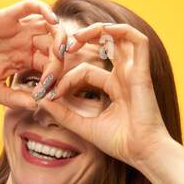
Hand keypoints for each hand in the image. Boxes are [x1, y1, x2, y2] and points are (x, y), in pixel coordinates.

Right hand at [0, 0, 67, 107]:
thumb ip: (15, 98)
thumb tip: (38, 105)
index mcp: (24, 60)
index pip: (50, 65)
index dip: (56, 78)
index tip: (51, 93)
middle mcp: (24, 42)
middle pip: (55, 44)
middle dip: (62, 59)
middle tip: (57, 74)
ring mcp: (17, 28)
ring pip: (49, 23)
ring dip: (60, 34)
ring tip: (60, 50)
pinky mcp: (7, 16)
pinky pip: (31, 6)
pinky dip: (46, 9)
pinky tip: (53, 21)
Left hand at [36, 22, 176, 166]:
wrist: (142, 153)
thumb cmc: (119, 143)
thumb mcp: (83, 125)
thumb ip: (63, 113)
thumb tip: (40, 100)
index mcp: (113, 87)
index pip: (85, 72)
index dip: (67, 78)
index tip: (51, 93)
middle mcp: (124, 76)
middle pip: (105, 46)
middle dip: (83, 40)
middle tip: (62, 47)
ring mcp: (133, 72)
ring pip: (120, 37)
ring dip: (99, 30)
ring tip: (77, 36)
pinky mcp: (142, 72)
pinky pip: (138, 41)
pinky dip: (122, 31)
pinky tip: (103, 31)